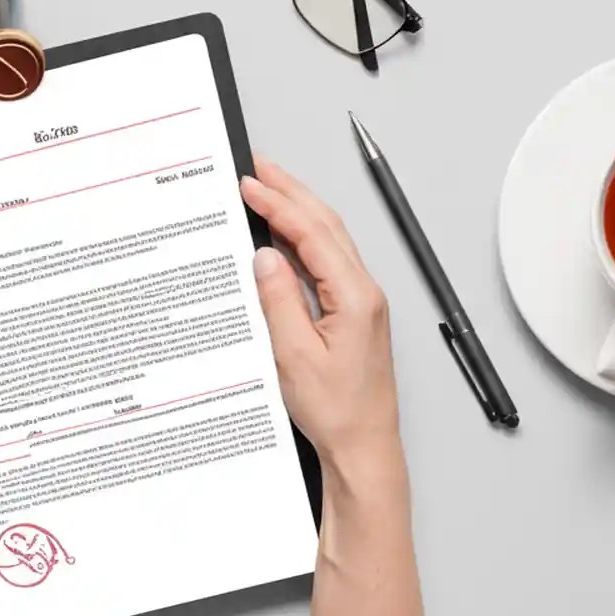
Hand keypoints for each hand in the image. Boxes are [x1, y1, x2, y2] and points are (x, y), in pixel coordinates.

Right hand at [239, 157, 398, 462]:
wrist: (363, 447)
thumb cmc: (337, 412)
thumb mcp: (294, 356)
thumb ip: (278, 301)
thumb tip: (265, 258)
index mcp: (354, 296)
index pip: (313, 234)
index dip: (279, 204)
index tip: (250, 183)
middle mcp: (364, 292)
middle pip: (327, 225)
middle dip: (292, 191)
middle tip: (260, 167)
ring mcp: (361, 302)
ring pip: (329, 240)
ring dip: (299, 211)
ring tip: (269, 189)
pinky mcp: (353, 314)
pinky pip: (327, 263)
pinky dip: (304, 240)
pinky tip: (284, 238)